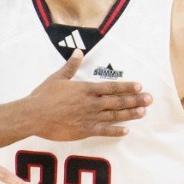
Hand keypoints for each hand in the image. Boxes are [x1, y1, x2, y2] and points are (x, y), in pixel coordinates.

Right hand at [32, 51, 150, 141]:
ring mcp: (89, 118)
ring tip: (143, 112)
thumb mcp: (58, 77)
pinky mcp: (84, 131)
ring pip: (114, 115)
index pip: (111, 87)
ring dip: (130, 113)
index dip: (127, 86)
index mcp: (86, 89)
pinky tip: (126, 131)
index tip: (139, 86)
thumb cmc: (43, 96)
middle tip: (149, 99)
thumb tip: (78, 52)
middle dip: (135, 100)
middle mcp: (91, 103)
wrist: (34, 115)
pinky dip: (115, 131)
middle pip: (117, 101)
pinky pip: (104, 131)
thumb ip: (71, 66)